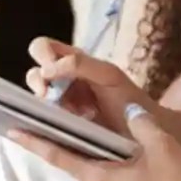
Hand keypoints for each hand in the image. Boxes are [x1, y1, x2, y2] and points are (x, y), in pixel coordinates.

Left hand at [11, 103, 180, 180]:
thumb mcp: (163, 149)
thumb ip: (142, 125)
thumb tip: (132, 110)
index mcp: (101, 177)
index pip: (59, 156)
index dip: (34, 142)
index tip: (12, 131)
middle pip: (67, 160)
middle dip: (46, 140)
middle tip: (27, 119)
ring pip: (84, 163)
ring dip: (70, 145)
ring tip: (56, 122)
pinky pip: (101, 167)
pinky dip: (91, 151)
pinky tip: (94, 138)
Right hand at [23, 38, 149, 132]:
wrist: (145, 132)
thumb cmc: (129, 100)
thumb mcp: (108, 75)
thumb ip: (80, 64)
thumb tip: (46, 69)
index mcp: (73, 61)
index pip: (44, 47)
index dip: (42, 55)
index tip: (49, 73)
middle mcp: (63, 80)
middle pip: (34, 72)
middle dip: (38, 82)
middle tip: (50, 96)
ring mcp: (61, 104)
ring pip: (35, 96)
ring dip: (44, 103)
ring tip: (66, 114)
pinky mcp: (61, 125)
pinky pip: (43, 119)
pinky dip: (44, 119)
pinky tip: (62, 125)